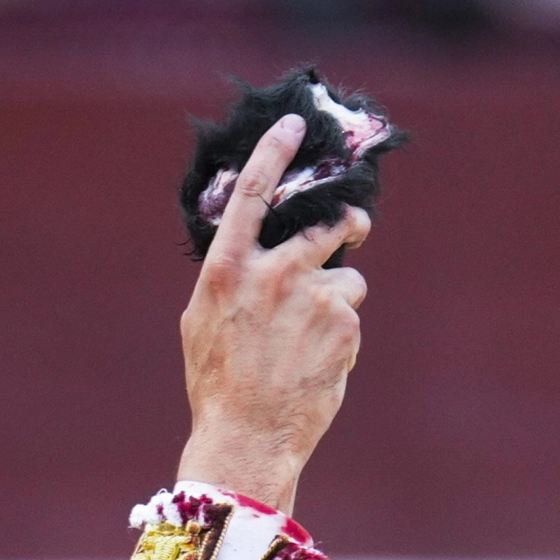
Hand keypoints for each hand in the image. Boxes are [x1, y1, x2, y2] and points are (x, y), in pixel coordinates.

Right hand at [174, 114, 371, 517]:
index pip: (254, 192)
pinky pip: (351, 315)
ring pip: (347, 276)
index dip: (276, 151)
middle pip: (328, 223)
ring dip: (337, 299)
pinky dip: (340, 336)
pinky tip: (316, 364)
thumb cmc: (218, 384)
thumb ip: (230, 278)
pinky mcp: (344, 323)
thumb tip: (253, 249)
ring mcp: (312, 295)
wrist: (248, 436)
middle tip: (355, 229)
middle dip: (349, 223)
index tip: (296, 122)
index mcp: (228, 268)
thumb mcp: (203, 321)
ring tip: (310, 340)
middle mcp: (273, 272)